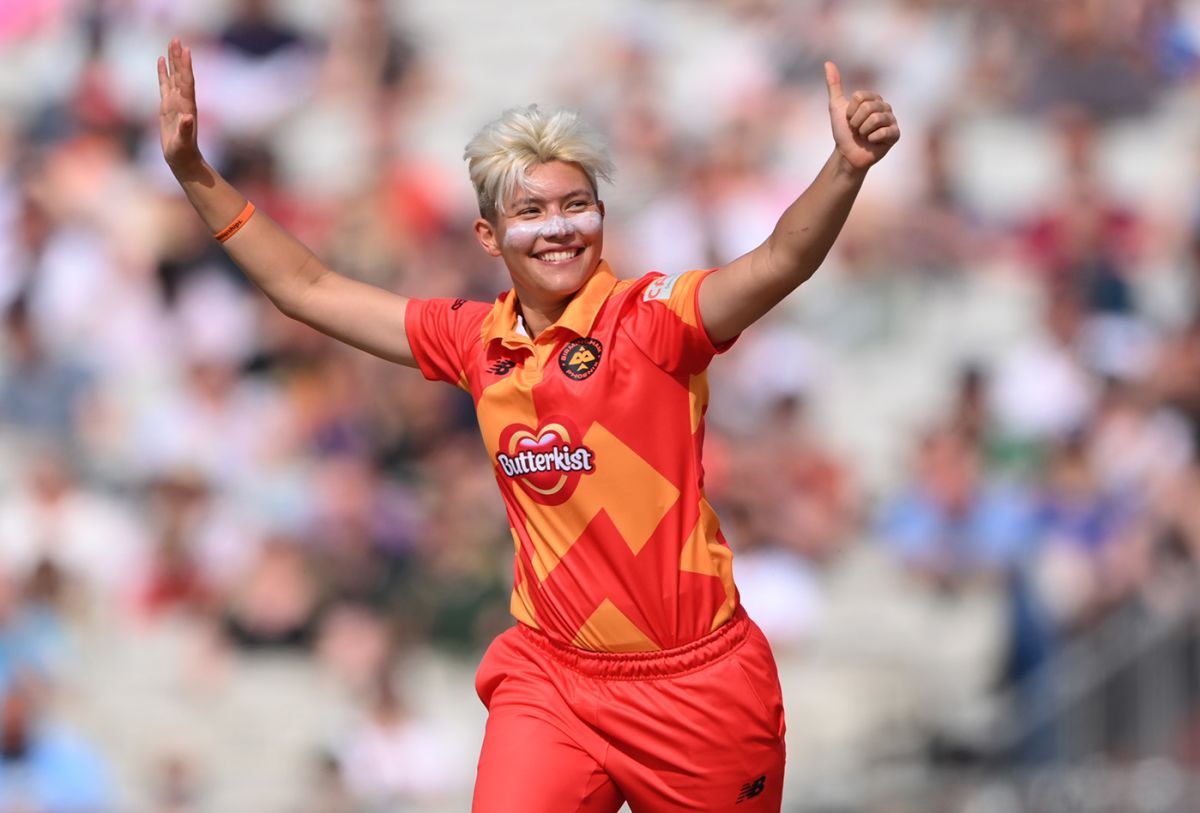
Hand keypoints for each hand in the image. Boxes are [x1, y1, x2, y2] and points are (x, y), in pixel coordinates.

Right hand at [157, 38, 200, 171]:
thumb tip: (188, 118)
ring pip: (173, 76)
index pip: (187, 82)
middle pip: (181, 74)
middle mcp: (183, 101)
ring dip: (172, 60)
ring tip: (171, 43)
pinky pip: (164, 84)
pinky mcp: (167, 106)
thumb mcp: (183, 142)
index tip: (186, 50)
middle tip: (176, 39)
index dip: (186, 67)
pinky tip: (161, 60)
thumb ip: (185, 129)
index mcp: (187, 106)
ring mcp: (175, 102)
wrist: (182, 159)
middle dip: (178, 57)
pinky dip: (163, 72)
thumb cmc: (183, 152)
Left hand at [824, 61, 898, 173]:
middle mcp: (885, 106)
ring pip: (875, 119)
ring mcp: (892, 120)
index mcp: (873, 98)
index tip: (850, 119)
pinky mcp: (895, 134)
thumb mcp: (836, 106)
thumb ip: (834, 85)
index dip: (850, 111)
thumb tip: (828, 62)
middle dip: (856, 122)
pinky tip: (872, 142)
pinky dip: (872, 139)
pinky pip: (884, 132)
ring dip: (863, 131)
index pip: (860, 97)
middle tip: (856, 129)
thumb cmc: (843, 131)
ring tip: (864, 136)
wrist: (847, 154)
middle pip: (868, 107)